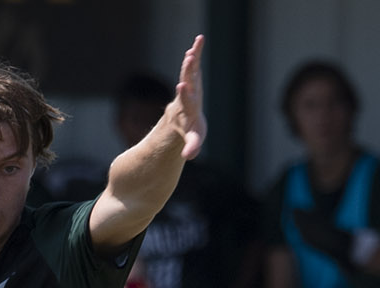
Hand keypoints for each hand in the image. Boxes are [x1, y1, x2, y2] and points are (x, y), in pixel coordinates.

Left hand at [168, 36, 206, 160]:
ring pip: (190, 69)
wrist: (180, 118)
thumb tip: (189, 156)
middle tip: (188, 59)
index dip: (184, 93)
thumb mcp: (193, 139)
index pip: (185, 101)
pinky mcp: (192, 77)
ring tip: (194, 46)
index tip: (181, 85)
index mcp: (188, 108)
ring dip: (193, 57)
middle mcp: (187, 94)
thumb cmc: (190, 129)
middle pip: (187, 80)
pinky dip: (197, 52)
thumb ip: (192, 146)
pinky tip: (199, 39)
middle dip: (188, 71)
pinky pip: (195, 63)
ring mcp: (189, 84)